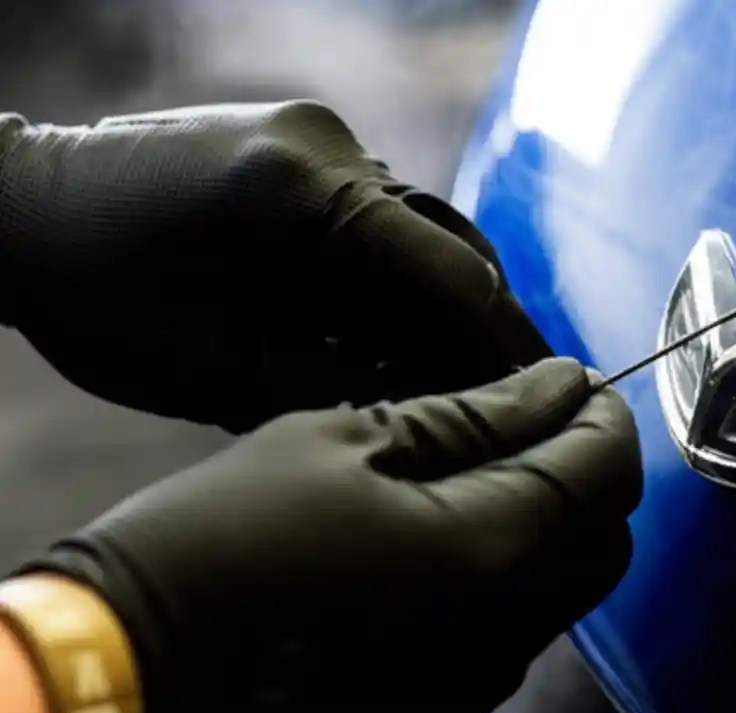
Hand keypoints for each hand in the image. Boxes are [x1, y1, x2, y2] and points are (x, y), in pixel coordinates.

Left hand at [0, 101, 548, 431]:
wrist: (26, 209)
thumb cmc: (98, 300)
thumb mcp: (221, 370)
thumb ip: (342, 385)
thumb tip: (440, 407)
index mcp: (303, 194)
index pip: (453, 272)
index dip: (500, 341)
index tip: (536, 394)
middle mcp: (325, 145)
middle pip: (448, 243)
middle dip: (474, 323)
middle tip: (496, 391)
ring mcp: (316, 133)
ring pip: (416, 227)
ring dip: (428, 298)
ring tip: (428, 369)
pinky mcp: (302, 140)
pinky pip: (376, 211)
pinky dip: (387, 271)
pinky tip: (375, 325)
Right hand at [19, 358, 640, 712]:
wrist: (139, 661)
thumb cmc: (222, 538)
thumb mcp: (346, 441)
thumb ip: (473, 415)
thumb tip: (557, 385)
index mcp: (483, 549)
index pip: (605, 471)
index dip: (606, 414)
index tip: (576, 383)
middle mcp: (502, 629)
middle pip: (608, 536)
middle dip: (591, 470)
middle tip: (538, 422)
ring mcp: (478, 678)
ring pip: (570, 586)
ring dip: (556, 520)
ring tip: (484, 472)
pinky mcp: (450, 704)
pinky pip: (519, 628)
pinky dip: (513, 571)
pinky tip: (449, 535)